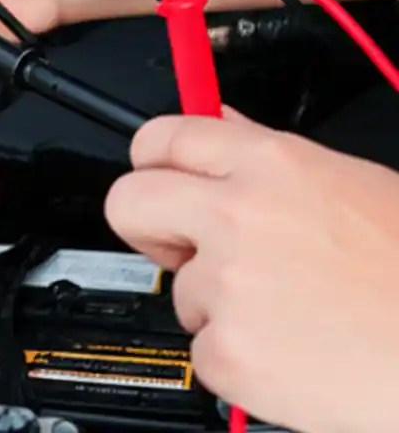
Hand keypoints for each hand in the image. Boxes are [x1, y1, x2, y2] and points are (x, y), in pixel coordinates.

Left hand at [106, 111, 398, 432]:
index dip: (152, 161)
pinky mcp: (226, 350)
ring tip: (291, 313)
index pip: (164, 136)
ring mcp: (227, 284)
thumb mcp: (357, 186)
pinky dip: (239, 361)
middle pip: (128, 201)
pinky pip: (202, 350)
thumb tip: (226, 125)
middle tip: (186, 250)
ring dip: (219, 305)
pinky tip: (294, 353)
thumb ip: (274, 160)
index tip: (156, 177)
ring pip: (179, 288)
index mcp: (275, 165)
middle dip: (147, 227)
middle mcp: (239, 215)